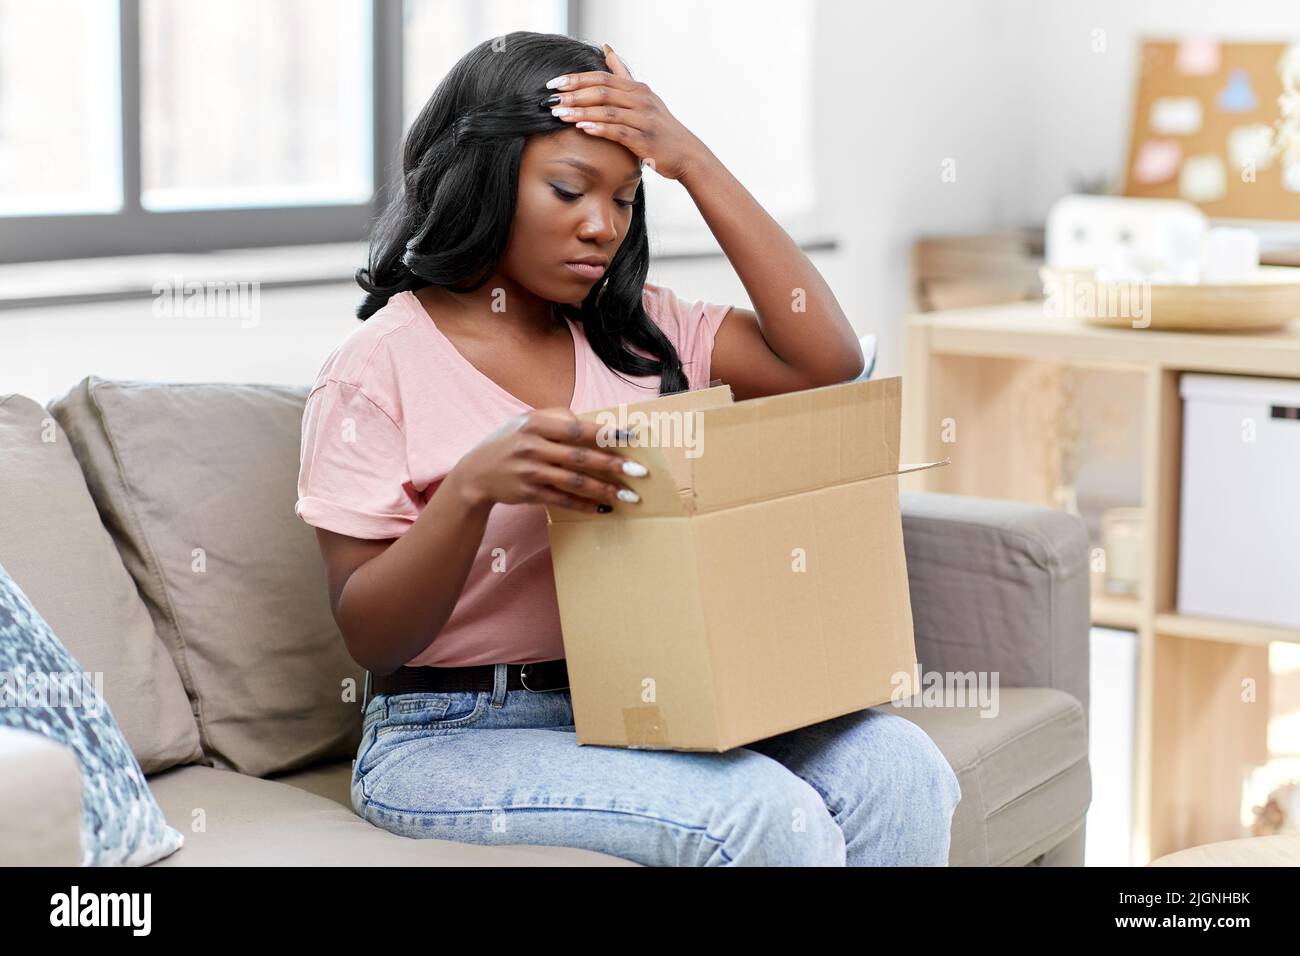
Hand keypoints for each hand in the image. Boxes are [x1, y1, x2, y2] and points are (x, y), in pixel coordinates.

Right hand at [447, 407, 648, 514]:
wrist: (476, 473)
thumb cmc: (510, 442)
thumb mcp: (527, 421)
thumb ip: (558, 419)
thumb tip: (594, 426)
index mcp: (536, 424)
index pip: (579, 428)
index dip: (606, 434)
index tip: (632, 439)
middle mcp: (533, 447)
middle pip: (581, 457)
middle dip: (614, 465)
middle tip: (640, 472)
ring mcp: (530, 471)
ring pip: (575, 482)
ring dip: (605, 489)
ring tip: (629, 495)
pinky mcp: (529, 493)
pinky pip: (563, 500)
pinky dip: (585, 505)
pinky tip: (603, 508)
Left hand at [543, 43, 709, 180]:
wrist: (686, 153)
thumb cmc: (661, 128)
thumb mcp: (644, 97)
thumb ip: (623, 74)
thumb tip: (607, 49)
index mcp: (637, 89)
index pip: (601, 78)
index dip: (576, 79)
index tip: (554, 83)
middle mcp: (641, 100)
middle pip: (601, 91)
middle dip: (573, 94)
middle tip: (550, 100)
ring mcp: (643, 119)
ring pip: (607, 111)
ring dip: (580, 111)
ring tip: (559, 114)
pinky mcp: (644, 140)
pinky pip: (618, 131)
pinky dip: (598, 128)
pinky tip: (582, 128)